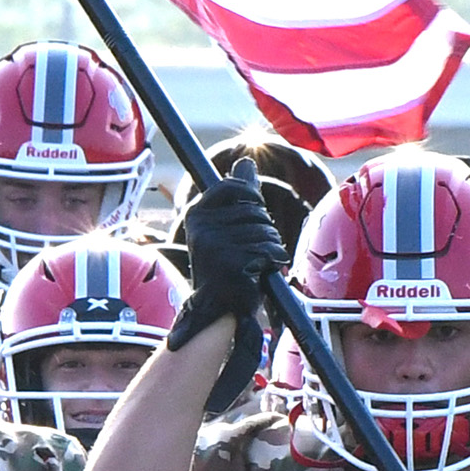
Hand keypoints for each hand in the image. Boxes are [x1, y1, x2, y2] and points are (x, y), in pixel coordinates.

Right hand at [172, 167, 286, 337]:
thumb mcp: (227, 226)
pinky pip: (269, 249)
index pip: (231, 187)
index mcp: (196, 215)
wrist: (219, 307)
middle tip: (251, 248)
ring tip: (255, 261)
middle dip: (264, 227)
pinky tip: (260, 271)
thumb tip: (246, 163)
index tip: (254, 209)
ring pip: (265, 230)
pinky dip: (273, 259)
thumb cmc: (226, 264)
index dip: (251, 195)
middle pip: (254, 210)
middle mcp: (201, 228)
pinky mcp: (232, 263)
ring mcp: (215, 245)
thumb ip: (237, 195)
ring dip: (270, 245)